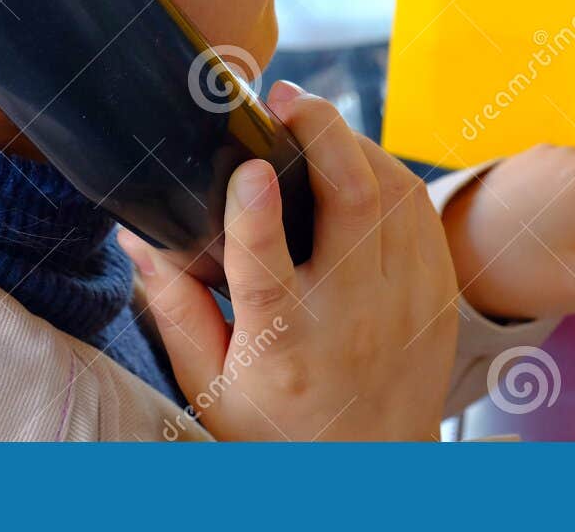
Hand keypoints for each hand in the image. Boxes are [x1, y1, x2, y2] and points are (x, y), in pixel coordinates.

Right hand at [120, 82, 458, 440]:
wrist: (372, 475)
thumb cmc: (276, 430)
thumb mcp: (210, 384)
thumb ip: (174, 307)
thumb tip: (136, 235)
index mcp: (285, 345)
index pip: (268, 268)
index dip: (255, 210)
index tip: (246, 166)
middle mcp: (352, 319)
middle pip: (352, 202)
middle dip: (321, 131)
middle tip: (285, 100)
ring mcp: (405, 304)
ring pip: (393, 191)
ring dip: (354, 142)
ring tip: (314, 122)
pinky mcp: (437, 295)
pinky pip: (419, 212)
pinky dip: (388, 172)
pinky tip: (356, 161)